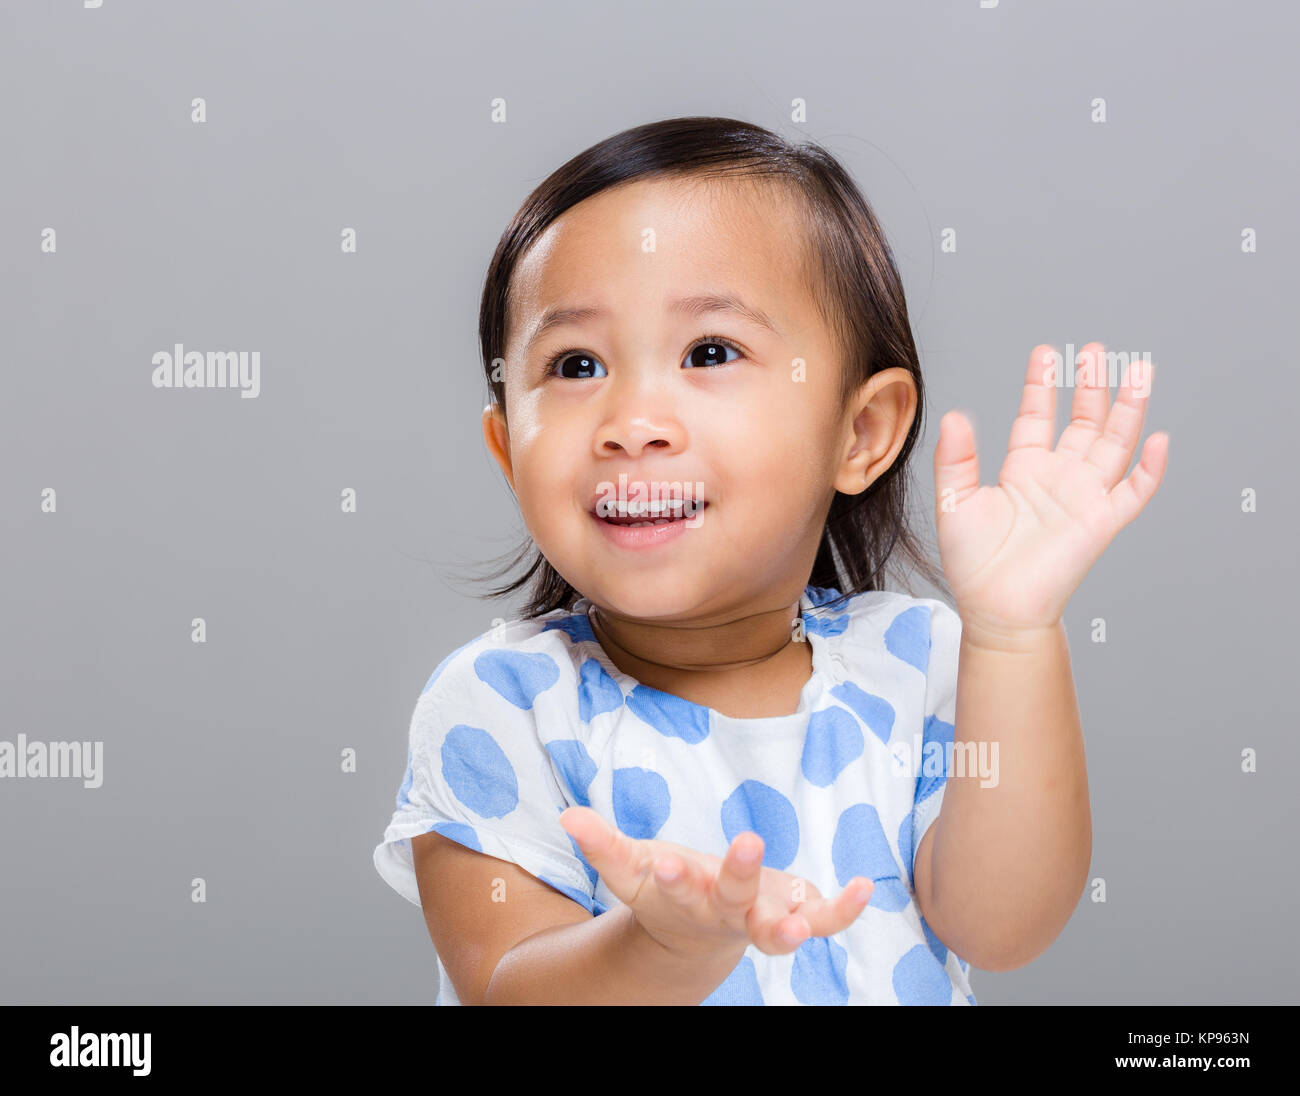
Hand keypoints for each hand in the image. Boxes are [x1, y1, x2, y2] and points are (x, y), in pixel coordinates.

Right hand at [559, 806, 872, 960]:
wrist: (698, 935)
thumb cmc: (664, 890)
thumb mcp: (631, 869)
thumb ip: (602, 844)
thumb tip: (567, 815)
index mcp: (680, 898)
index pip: (672, 886)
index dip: (669, 874)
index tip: (664, 860)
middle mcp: (721, 915)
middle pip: (730, 899)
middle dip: (738, 874)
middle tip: (749, 843)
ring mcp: (759, 920)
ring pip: (775, 929)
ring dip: (789, 924)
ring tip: (800, 922)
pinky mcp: (793, 916)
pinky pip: (822, 921)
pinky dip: (843, 911)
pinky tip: (862, 888)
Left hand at [933, 343, 1168, 641]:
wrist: (995, 608)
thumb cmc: (973, 563)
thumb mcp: (954, 501)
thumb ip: (955, 459)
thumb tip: (954, 415)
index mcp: (1024, 470)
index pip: (1037, 416)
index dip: (1042, 385)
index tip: (1046, 353)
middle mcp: (1058, 477)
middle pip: (1083, 421)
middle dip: (1090, 385)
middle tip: (1094, 350)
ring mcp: (1084, 497)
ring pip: (1114, 443)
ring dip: (1128, 408)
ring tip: (1136, 370)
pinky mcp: (1102, 522)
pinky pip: (1134, 492)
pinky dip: (1149, 468)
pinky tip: (1158, 438)